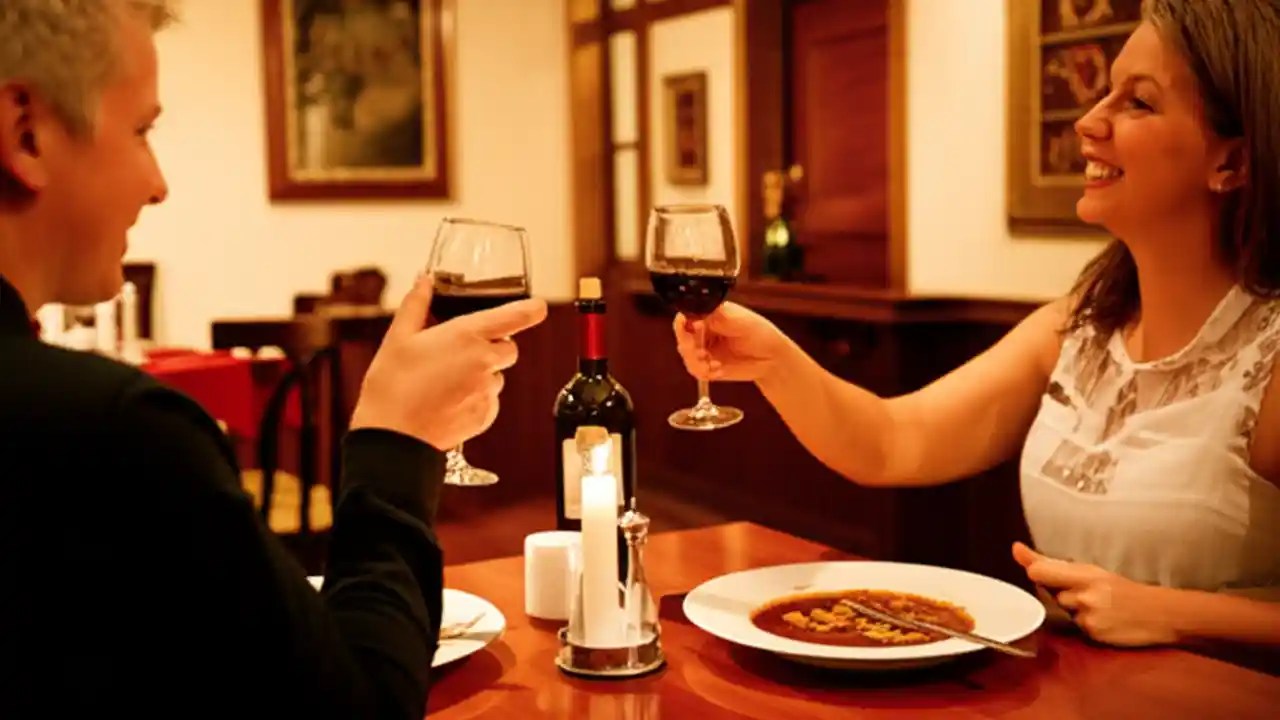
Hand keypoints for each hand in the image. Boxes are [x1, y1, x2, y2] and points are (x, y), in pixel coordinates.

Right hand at [351, 274, 547, 449]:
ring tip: (447, 380)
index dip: (531, 309)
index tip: (538, 306)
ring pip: (498, 375)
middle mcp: (484, 362)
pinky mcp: (485, 415)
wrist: (392, 436)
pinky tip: (449, 399)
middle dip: (493, 346)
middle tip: (461, 351)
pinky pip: (490, 400)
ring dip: (483, 373)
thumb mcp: (398, 337)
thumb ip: (416, 304)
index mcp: (466, 336)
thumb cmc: (392, 386)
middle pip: (509, 348)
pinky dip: (477, 397)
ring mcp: (487, 391)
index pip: (515, 317)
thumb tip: (424, 281)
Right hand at [672, 302, 788, 382]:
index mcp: (709, 316)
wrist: (773, 357)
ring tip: (710, 364)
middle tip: (697, 350)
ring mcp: (706, 351)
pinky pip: (697, 372)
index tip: (685, 325)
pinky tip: (718, 369)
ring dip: (695, 361)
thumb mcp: (737, 318)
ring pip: (687, 357)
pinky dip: (703, 371)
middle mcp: (704, 333)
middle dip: (687, 345)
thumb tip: (693, 317)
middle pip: (683, 338)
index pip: (687, 318)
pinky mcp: (709, 368)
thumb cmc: (760, 333)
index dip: (683, 323)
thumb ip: (714, 316)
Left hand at [1013, 542, 1176, 646]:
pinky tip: (1099, 620)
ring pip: (1060, 610)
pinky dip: (1081, 623)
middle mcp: (1084, 595)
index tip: (1028, 562)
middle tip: (1081, 590)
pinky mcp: (1091, 634)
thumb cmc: (1123, 590)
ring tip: (1095, 606)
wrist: (1159, 614)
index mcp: (1085, 573)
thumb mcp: (1093, 571)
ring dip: (1070, 608)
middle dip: (1057, 591)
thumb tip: (1016, 549)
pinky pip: (1073, 627)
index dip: (1032, 569)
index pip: (1040, 571)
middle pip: (1048, 592)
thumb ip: (1051, 564)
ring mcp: (1087, 616)